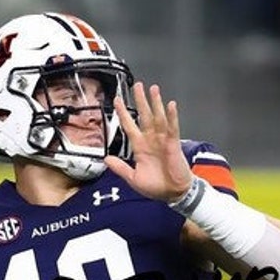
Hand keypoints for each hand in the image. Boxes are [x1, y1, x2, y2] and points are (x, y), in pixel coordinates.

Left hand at [104, 82, 192, 202]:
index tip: (117, 101)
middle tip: (138, 86)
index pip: (130, 125)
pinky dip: (172, 116)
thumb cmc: (156, 186)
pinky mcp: (173, 144)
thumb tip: (106, 159)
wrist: (173, 194)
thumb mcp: (133, 178)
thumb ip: (120, 168)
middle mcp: (151, 140)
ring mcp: (162, 140)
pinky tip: (170, 105)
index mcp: (140, 147)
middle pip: (144, 116)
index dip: (123, 113)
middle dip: (140, 101)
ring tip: (153, 89)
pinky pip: (172, 127)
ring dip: (156, 103)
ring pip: (158, 117)